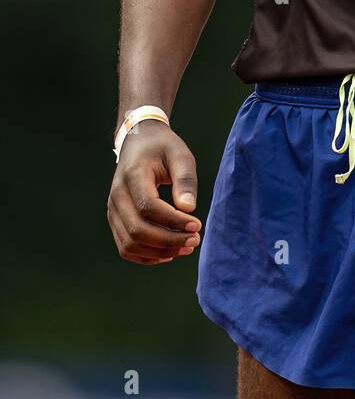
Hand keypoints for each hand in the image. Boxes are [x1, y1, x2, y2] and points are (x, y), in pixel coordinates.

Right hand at [107, 121, 200, 264]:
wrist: (139, 142)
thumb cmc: (163, 148)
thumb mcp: (180, 154)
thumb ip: (185, 179)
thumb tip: (188, 209)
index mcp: (132, 175)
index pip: (148, 207)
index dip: (173, 221)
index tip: (197, 224)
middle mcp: (117, 195)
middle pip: (137, 230)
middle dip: (168, 240)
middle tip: (195, 240)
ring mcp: (113, 209)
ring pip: (130, 244)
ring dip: (159, 251)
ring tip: (185, 247)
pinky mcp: (115, 220)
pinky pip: (126, 247)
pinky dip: (146, 256)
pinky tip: (169, 252)